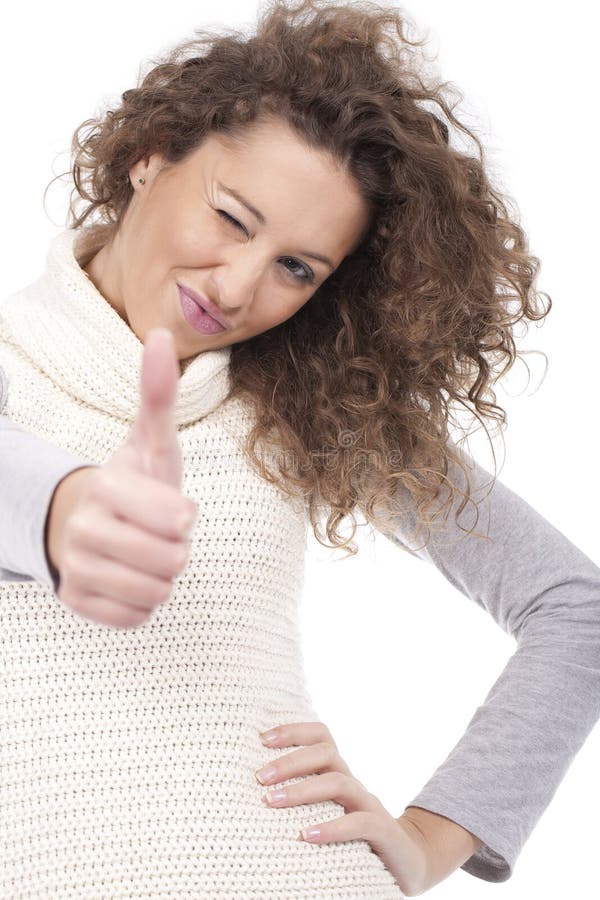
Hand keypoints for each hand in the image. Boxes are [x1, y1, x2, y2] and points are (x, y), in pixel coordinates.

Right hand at [54, 328, 198, 629]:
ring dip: (162, 577)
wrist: (86, 521)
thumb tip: (162, 334)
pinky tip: (129, 577)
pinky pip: (136, 618)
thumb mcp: (152, 440)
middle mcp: (83, 529)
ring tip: (145, 553)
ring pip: (156, 594)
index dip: (184, 517)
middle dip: (176, 549)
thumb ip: (159, 394)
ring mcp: (75, 568)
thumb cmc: (134, 480)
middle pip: (171, 562)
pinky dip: (143, 602)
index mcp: (106, 487)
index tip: (168, 506)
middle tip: (157, 534)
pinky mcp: (75, 602)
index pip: (178, 522)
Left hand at [256, 722, 428, 896]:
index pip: (320, 738)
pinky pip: (360, 823)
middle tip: (259, 777)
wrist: (408, 861)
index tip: (262, 738)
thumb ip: (303, 800)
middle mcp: (353, 784)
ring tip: (271, 801)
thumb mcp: (328, 811)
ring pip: (338, 783)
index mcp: (338, 774)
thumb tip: (255, 793)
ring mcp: (369, 805)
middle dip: (290, 761)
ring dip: (302, 790)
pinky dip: (332, 828)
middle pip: (326, 754)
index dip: (293, 731)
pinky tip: (306, 835)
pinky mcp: (383, 832)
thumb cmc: (354, 837)